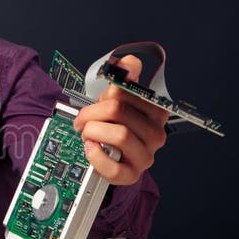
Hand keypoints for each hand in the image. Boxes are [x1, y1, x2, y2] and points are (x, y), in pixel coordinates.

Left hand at [73, 54, 168, 184]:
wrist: (112, 153)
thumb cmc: (116, 124)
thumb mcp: (118, 97)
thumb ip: (124, 74)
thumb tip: (129, 63)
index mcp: (156, 112)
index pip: (127, 94)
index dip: (104, 96)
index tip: (94, 103)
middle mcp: (155, 134)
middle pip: (119, 111)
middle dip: (92, 113)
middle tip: (82, 120)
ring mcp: (145, 156)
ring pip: (119, 135)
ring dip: (94, 131)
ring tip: (87, 134)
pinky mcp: (131, 175)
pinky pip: (114, 167)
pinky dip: (96, 156)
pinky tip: (90, 148)